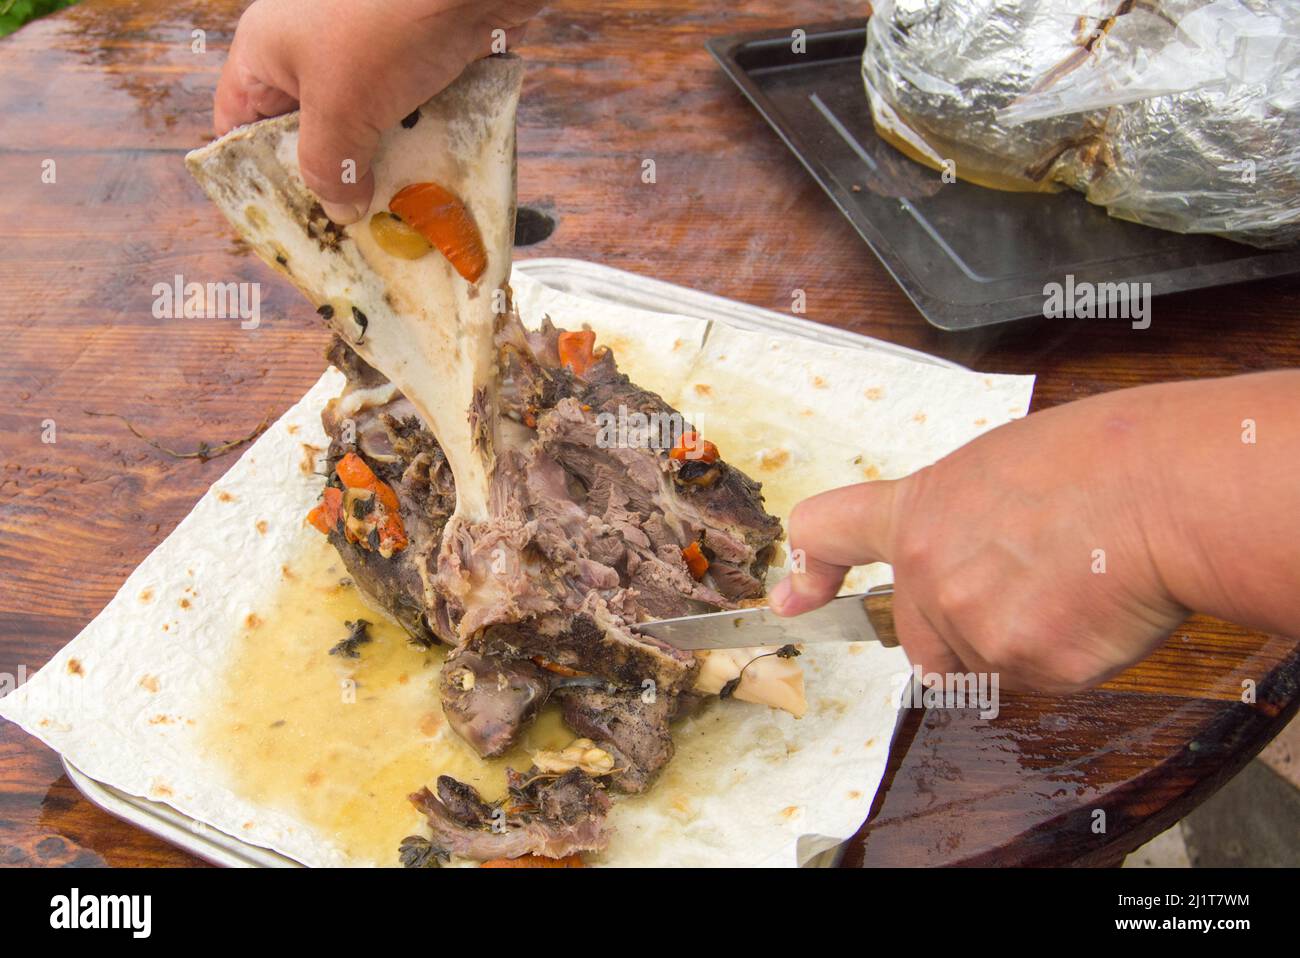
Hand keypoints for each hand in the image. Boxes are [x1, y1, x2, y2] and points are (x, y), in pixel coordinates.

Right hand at [214, 0, 542, 223]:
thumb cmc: (386, 26)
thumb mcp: (342, 108)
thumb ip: (329, 166)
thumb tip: (339, 210)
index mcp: (267, 52)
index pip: (239, 123)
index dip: (255, 174)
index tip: (281, 222)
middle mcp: (309, 49)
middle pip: (307, 131)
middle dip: (331, 181)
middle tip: (349, 232)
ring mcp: (366, 51)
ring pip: (364, 126)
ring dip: (383, 168)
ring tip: (397, 218)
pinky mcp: (415, 56)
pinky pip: (409, 112)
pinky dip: (420, 145)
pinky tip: (436, 184)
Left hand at [768, 386, 1189, 692]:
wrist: (1166, 489)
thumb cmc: (1100, 460)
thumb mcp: (999, 466)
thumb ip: (959, 518)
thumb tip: (966, 552)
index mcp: (918, 512)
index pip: (832, 533)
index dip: (809, 569)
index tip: (792, 598)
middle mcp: (929, 573)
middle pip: (921, 640)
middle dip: (961, 631)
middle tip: (1026, 583)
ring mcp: (974, 624)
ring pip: (982, 664)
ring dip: (1018, 643)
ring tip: (1072, 581)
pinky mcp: (1027, 664)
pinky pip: (1036, 678)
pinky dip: (1067, 656)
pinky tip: (1095, 607)